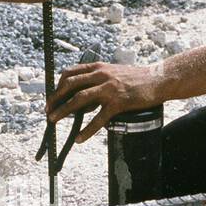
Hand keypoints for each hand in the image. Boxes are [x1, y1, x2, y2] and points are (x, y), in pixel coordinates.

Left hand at [46, 62, 163, 142]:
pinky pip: (98, 118)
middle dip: (55, 98)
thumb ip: (96, 84)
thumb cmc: (135, 78)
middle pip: (70, 85)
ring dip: (63, 110)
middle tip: (48, 110)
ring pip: (79, 99)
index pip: (70, 73)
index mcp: (98, 68)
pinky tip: (80, 138)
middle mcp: (101, 75)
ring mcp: (109, 89)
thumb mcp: (112, 75)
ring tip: (53, 120)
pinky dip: (87, 130)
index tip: (51, 97)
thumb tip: (80, 103)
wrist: (157, 79)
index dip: (57, 86)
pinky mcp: (118, 103)